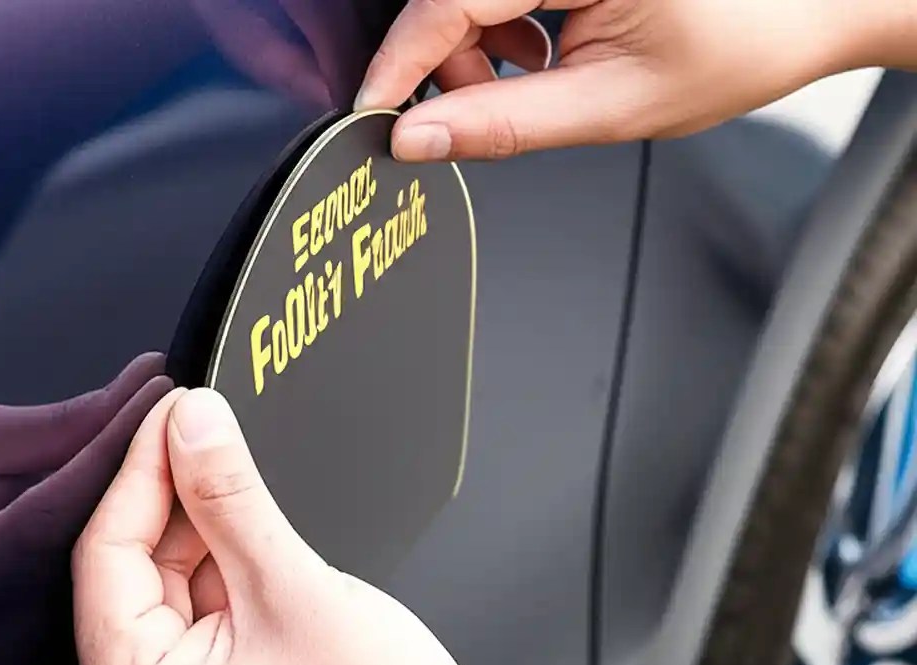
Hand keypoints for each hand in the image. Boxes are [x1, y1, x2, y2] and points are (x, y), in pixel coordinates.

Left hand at [72, 388, 503, 664]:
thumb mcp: (291, 589)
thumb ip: (232, 499)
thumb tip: (193, 425)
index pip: (105, 552)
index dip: (139, 470)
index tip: (170, 411)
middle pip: (132, 565)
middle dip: (170, 491)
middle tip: (200, 422)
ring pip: (170, 580)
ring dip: (199, 522)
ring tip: (228, 462)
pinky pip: (204, 603)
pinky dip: (223, 556)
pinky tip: (245, 517)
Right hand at [354, 0, 887, 160]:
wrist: (805, 9)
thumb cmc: (741, 44)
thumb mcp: (613, 104)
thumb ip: (507, 123)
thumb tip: (420, 138)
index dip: (403, 58)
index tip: (373, 108)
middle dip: (446, 58)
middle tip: (474, 112)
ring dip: (476, 44)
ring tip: (534, 78)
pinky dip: (502, 23)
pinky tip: (541, 50)